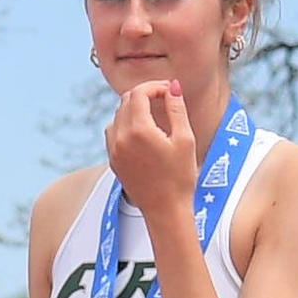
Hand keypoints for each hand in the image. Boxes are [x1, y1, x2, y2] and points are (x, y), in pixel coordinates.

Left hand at [104, 81, 200, 219]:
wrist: (165, 211)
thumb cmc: (180, 178)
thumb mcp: (185, 139)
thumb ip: (176, 109)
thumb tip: (172, 86)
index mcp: (139, 130)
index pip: (139, 93)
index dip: (155, 87)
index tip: (169, 91)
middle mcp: (120, 138)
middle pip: (126, 101)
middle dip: (145, 95)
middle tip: (164, 99)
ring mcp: (113, 150)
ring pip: (118, 115)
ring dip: (134, 109)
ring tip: (155, 115)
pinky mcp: (113, 160)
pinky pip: (113, 132)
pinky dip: (125, 124)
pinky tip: (142, 131)